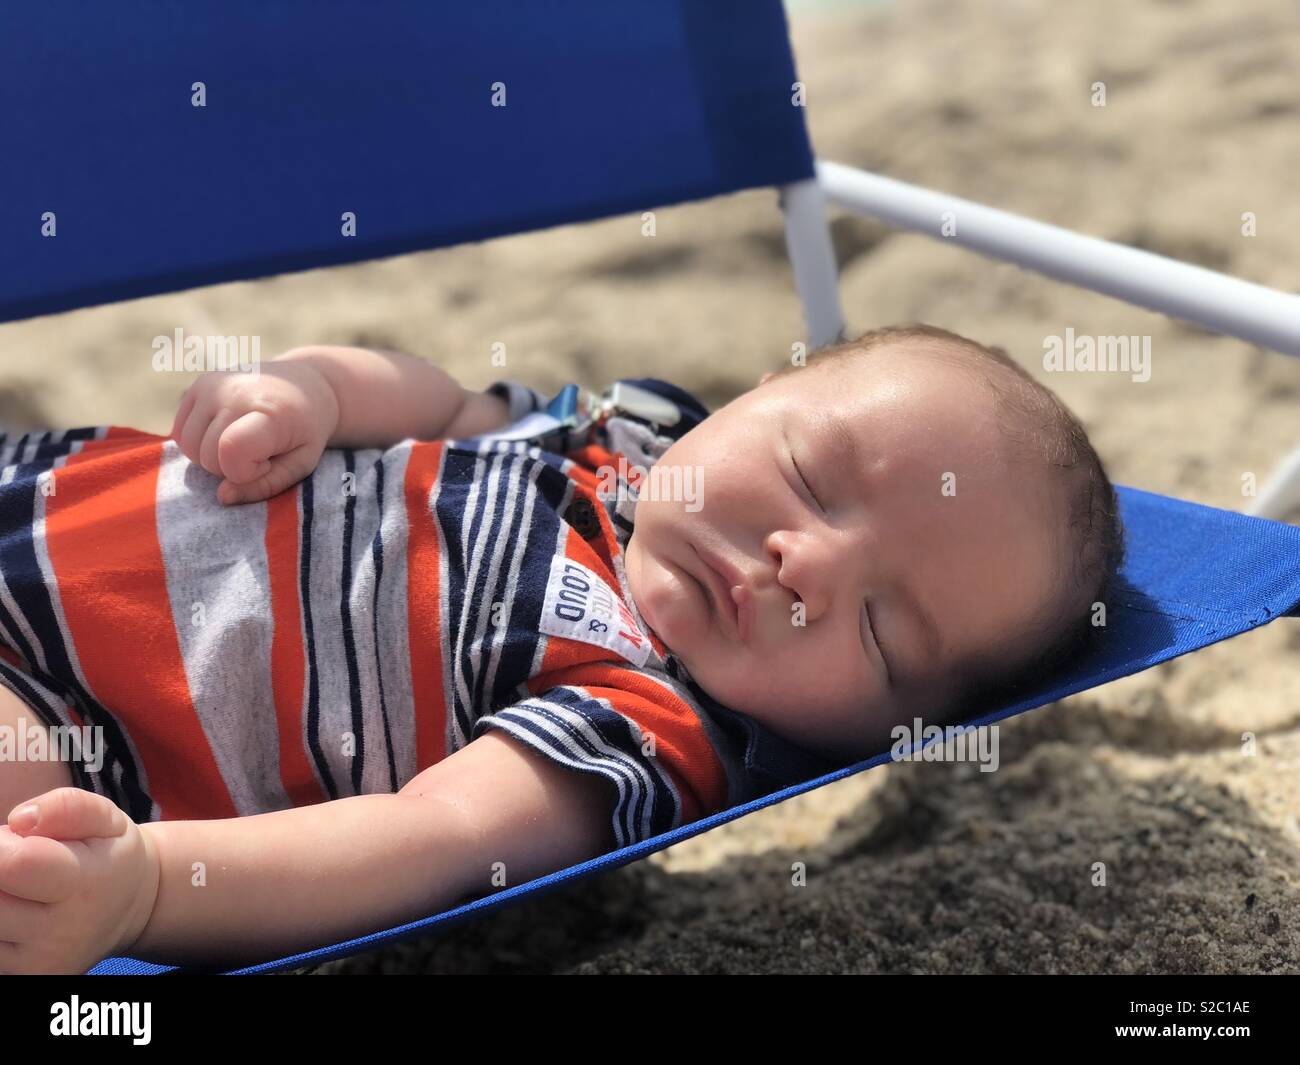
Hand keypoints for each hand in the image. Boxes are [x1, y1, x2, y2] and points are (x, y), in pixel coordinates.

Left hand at [0, 788, 159, 973]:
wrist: (131, 909)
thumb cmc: (111, 855)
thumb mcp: (106, 818)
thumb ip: (68, 807)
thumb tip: (20, 820)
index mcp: (85, 884)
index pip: (13, 865)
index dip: (2, 844)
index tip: (16, 836)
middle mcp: (61, 932)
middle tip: (21, 861)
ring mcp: (38, 963)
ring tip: (20, 886)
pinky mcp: (24, 978)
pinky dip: (0, 917)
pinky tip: (18, 909)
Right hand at [169, 357, 340, 504]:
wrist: (307, 385)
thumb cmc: (305, 432)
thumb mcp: (300, 464)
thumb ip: (265, 486)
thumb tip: (222, 496)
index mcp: (269, 411)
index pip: (231, 451)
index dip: (245, 473)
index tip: (267, 464)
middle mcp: (235, 392)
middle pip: (207, 456)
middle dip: (229, 469)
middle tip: (259, 453)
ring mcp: (212, 385)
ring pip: (188, 446)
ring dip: (211, 457)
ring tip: (242, 443)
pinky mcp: (198, 384)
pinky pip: (180, 432)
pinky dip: (199, 443)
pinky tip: (225, 432)